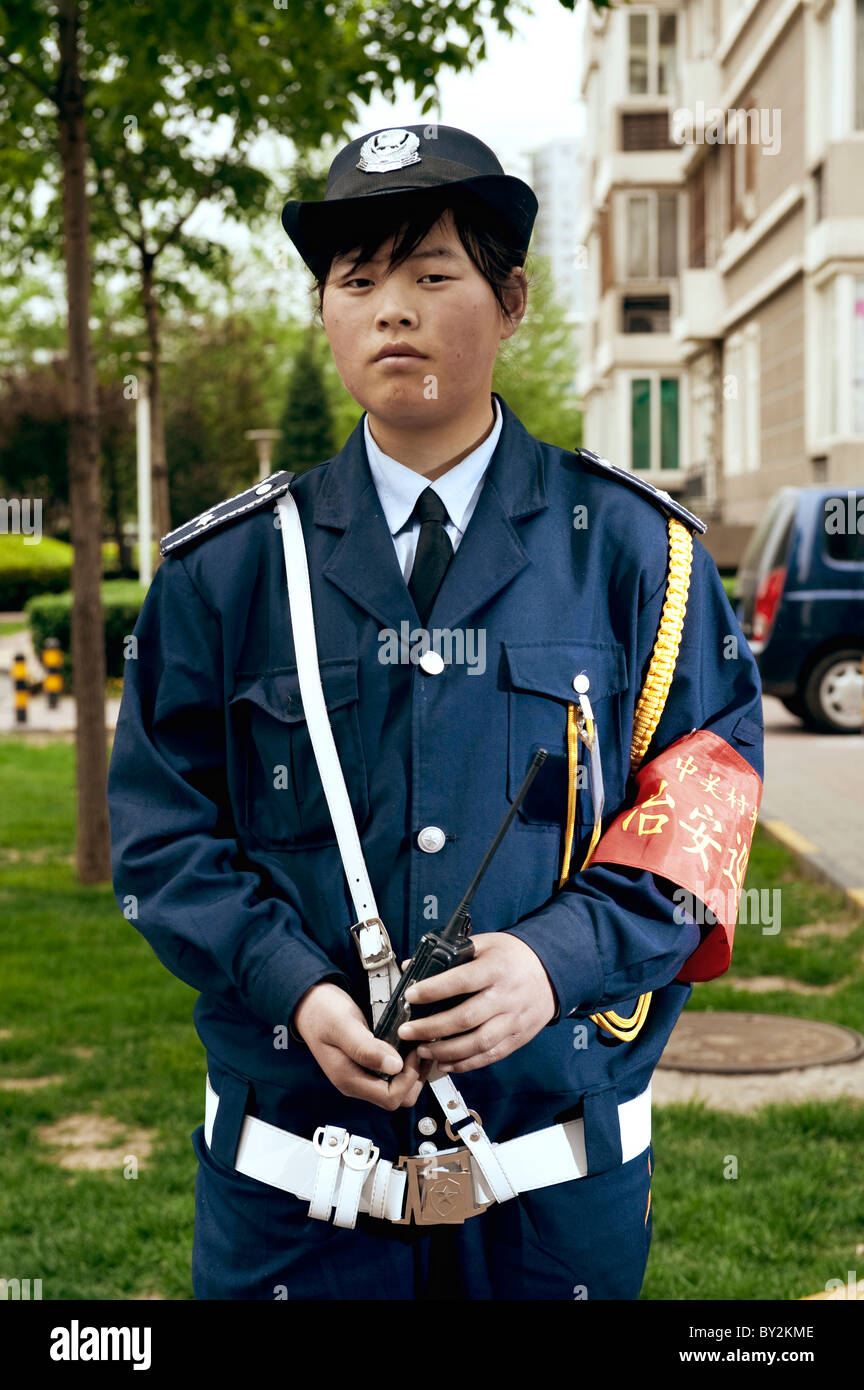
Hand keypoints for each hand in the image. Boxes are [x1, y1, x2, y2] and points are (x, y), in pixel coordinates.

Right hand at [292, 981, 432, 1110]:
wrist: (309, 1003)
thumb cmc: (321, 1012)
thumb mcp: (343, 1026)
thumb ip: (365, 1048)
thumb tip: (394, 1065)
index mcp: (349, 1079)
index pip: (390, 1098)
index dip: (407, 1078)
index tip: (412, 1052)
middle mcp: (357, 1082)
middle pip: (398, 1098)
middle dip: (415, 1077)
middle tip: (419, 1049)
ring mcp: (363, 1074)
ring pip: (399, 1088)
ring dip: (413, 1071)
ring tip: (417, 1045)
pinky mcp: (369, 1065)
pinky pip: (394, 1074)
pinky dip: (407, 1063)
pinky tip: (410, 1044)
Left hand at [395, 933, 557, 1073]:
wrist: (552, 970)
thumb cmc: (513, 955)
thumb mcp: (484, 944)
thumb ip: (450, 954)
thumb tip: (411, 965)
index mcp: (495, 968)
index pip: (460, 981)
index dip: (433, 990)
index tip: (410, 996)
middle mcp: (506, 996)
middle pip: (465, 1018)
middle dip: (431, 1028)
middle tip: (406, 1031)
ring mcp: (513, 1019)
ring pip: (477, 1043)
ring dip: (446, 1051)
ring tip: (422, 1051)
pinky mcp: (518, 1037)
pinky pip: (490, 1055)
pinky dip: (466, 1063)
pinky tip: (445, 1063)